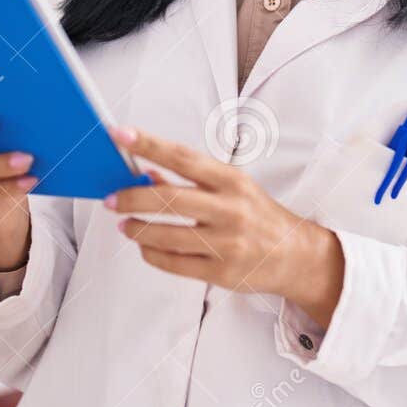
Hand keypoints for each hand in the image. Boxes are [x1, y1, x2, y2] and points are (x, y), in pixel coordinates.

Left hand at [104, 127, 345, 327]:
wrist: (296, 256)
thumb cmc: (259, 216)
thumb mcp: (232, 189)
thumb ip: (192, 181)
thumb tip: (146, 172)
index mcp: (232, 181)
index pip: (183, 157)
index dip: (148, 144)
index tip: (120, 134)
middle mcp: (231, 209)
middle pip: (169, 198)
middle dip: (131, 198)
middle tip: (110, 199)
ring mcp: (227, 243)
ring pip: (167, 235)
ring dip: (136, 229)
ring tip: (124, 224)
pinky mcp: (222, 272)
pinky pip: (174, 263)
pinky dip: (151, 253)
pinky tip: (144, 245)